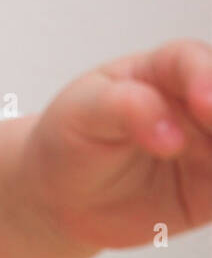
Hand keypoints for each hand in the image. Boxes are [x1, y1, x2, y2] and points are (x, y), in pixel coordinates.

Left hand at [19, 37, 211, 252]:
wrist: (61, 195)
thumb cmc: (69, 140)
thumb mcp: (80, 114)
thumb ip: (123, 108)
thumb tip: (171, 133)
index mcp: (159, 72)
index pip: (191, 62)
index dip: (204, 79)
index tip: (205, 106)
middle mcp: (194, 104)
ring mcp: (210, 144)